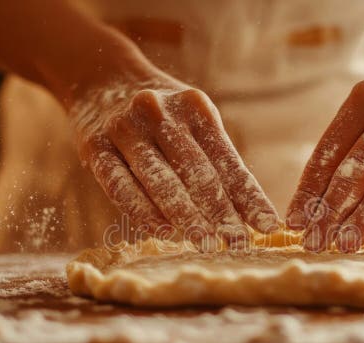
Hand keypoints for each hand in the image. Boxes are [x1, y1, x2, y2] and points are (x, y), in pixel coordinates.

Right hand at [69, 70, 279, 249]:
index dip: (249, 196)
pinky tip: (163, 234)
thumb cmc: (162, 113)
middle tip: (240, 244)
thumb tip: (248, 211)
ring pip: (160, 181)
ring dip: (187, 217)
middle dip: (221, 212)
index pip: (228, 160)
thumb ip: (215, 158)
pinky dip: (143, 212)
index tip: (269, 226)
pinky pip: (121, 186)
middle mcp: (160, 114)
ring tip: (207, 244)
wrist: (100, 77)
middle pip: (196, 172)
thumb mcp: (192, 119)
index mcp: (194, 106)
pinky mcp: (94, 146)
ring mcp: (125, 128)